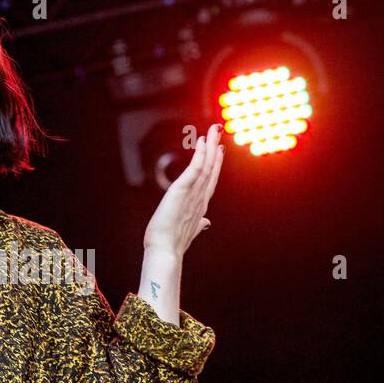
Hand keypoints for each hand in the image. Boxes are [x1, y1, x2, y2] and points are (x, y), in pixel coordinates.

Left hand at [142, 122, 223, 256]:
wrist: (165, 252)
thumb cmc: (171, 244)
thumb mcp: (187, 231)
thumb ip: (198, 225)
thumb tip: (206, 223)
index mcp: (199, 206)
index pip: (209, 181)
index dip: (215, 164)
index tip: (218, 150)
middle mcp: (199, 198)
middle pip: (211, 169)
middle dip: (215, 149)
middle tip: (218, 131)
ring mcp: (193, 194)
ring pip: (206, 166)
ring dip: (210, 147)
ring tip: (213, 130)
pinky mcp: (182, 191)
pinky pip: (195, 170)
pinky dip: (200, 156)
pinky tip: (203, 143)